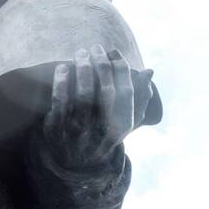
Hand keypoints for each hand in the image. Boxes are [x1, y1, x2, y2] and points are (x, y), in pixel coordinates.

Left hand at [41, 46, 152, 170]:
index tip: (113, 52)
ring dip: (83, 69)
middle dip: (102, 65)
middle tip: (95, 48)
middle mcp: (103, 129)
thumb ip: (137, 96)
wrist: (76, 161)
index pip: (126, 92)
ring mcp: (80, 130)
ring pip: (83, 95)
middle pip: (106, 92)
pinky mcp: (58, 129)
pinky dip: (61, 82)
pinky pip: (60, 102)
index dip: (121, 68)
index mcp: (121, 125)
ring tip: (80, 53)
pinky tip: (63, 68)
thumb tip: (149, 71)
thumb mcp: (122, 119)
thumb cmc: (103, 131)